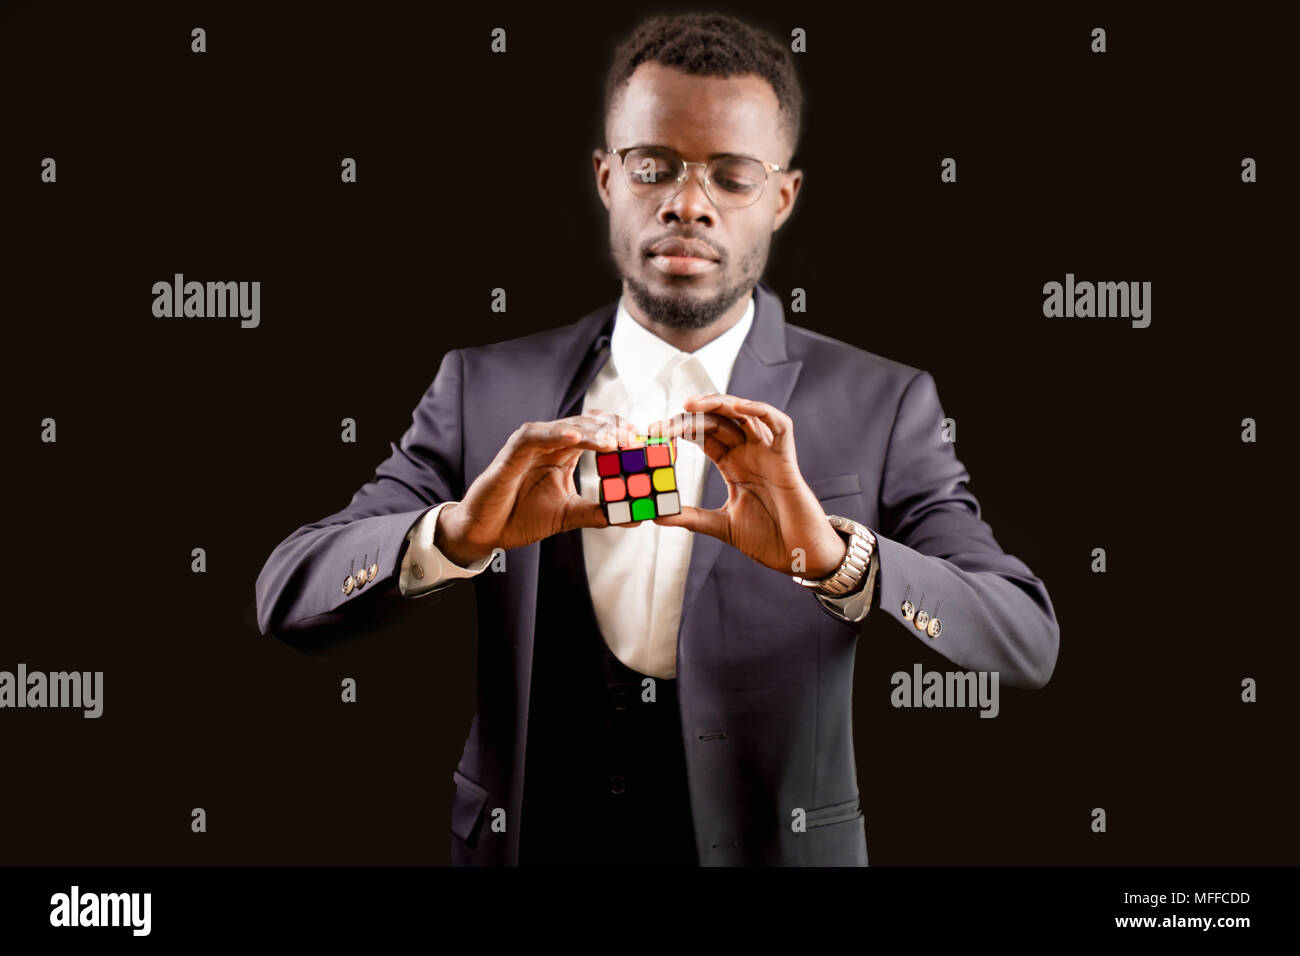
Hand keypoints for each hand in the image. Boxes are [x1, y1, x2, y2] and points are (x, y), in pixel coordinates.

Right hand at [435, 409, 642, 564]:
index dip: (621, 435)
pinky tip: (577, 437)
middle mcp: (550, 444)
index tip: (643, 445)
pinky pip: (536, 435)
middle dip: (613, 429)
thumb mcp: (569, 515)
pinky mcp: (513, 451)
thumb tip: (636, 517)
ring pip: (566, 426)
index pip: (598, 434)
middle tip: (635, 441)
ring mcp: (531, 444)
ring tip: (614, 441)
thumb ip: (600, 513)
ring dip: (592, 431)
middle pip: (587, 424)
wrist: (487, 532)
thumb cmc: (521, 518)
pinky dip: (556, 433)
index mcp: (563, 454)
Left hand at [647, 393, 846, 577]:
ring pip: (744, 413)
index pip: (702, 437)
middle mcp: (749, 453)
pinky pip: (778, 423)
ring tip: (690, 405)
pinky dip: (758, 410)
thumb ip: (691, 517)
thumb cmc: (767, 539)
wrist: (798, 556)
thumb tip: (657, 515)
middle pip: (717, 421)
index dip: (678, 431)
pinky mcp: (786, 457)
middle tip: (660, 426)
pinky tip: (735, 406)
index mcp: (733, 465)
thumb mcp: (720, 525)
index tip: (652, 434)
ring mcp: (767, 452)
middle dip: (688, 419)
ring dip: (718, 404)